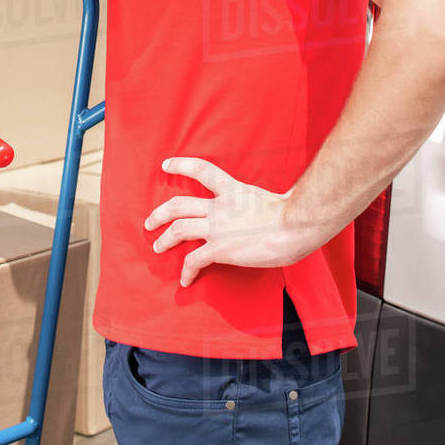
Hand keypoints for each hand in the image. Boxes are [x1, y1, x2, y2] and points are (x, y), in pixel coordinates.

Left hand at [144, 157, 301, 286]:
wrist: (294, 225)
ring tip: (157, 247)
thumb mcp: (265, 198)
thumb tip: (255, 212)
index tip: (166, 164)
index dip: (181, 165)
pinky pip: (194, 260)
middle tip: (149, 221)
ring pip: (178, 230)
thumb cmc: (290, 214)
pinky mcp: (220, 249)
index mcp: (232, 190)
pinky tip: (185, 280)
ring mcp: (217, 228)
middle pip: (178, 205)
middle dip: (159, 213)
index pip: (201, 170)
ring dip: (164, 240)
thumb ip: (250, 203)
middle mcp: (219, 206)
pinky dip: (186, 271)